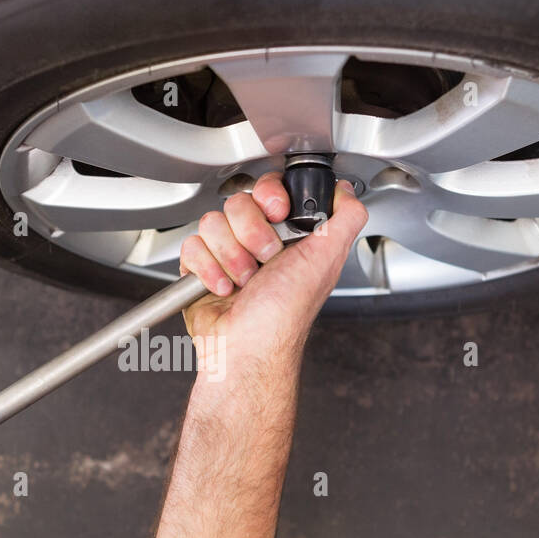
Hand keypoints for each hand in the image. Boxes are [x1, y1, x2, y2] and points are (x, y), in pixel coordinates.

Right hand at [178, 172, 367, 375]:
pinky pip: (191, 245)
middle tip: (264, 261)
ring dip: (229, 256)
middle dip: (250, 235)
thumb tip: (345, 192)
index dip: (270, 197)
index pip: (270, 188)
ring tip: (244, 281)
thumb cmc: (285, 315)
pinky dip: (207, 270)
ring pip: (212, 222)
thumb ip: (347, 218)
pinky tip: (222, 289)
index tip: (278, 215)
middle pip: (238, 202)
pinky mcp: (200, 268)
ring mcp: (227, 254)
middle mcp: (257, 242)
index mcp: (289, 235)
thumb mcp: (328, 259)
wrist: (247, 349)